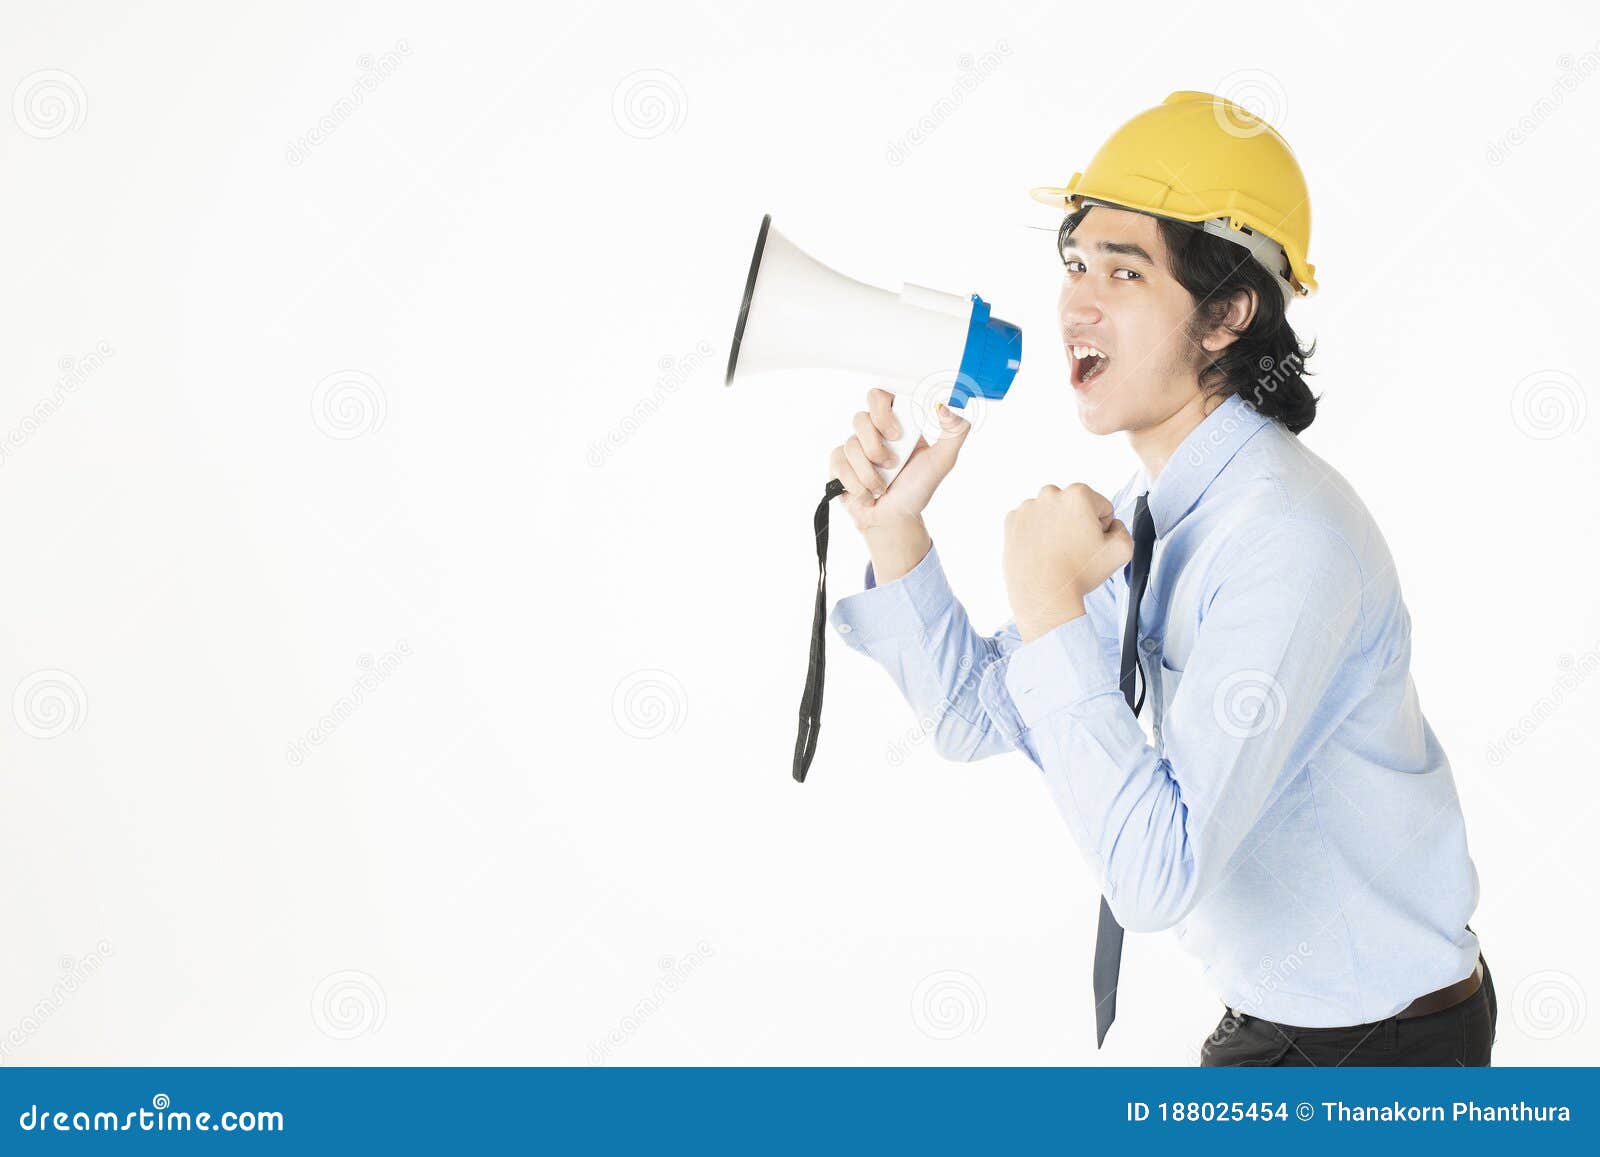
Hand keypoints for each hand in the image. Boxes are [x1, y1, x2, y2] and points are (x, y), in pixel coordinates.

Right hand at [826, 387, 970, 533]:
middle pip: (860, 418)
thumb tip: (944, 406)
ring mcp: (853, 447)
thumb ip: (955, 431)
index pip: (880, 396)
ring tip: (883, 485)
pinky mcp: (838, 464)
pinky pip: (839, 464)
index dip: (882, 410)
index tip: (896, 434)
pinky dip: (857, 484)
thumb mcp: (943, 461)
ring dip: (871, 473)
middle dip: (876, 446)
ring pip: (851, 445)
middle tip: (892, 463)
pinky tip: (868, 493)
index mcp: (896, 422)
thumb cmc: (916, 489)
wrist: (894, 520)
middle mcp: (872, 431)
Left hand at [1004, 483, 1132, 641]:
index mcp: (1078, 493)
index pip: (1102, 508)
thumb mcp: (1122, 551)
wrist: (1043, 595)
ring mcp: (1027, 506)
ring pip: (1052, 514)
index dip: (1102, 529)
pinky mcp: (1011, 521)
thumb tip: (1112, 524)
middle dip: (1078, 524)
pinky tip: (1040, 552)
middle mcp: (1050, 493)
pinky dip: (1036, 535)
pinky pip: (1032, 523)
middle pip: (1075, 508)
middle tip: (1074, 551)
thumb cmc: (1080, 574)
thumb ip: (1124, 529)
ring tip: (1056, 553)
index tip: (1091, 545)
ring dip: (1056, 528)